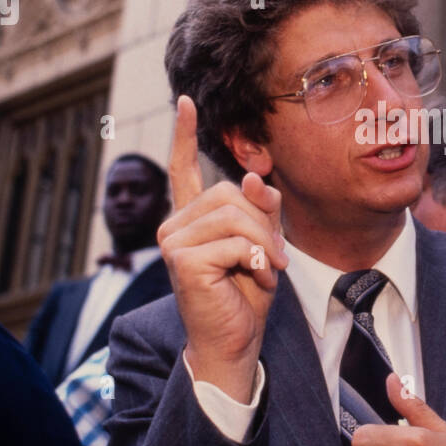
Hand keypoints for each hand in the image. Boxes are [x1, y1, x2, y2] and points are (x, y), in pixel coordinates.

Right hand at [159, 95, 287, 401]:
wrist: (235, 342)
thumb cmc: (245, 296)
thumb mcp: (261, 243)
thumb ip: (261, 209)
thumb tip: (255, 178)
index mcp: (191, 219)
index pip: (183, 169)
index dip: (184, 135)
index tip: (186, 102)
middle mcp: (174, 226)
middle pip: (230, 193)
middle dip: (263, 225)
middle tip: (273, 260)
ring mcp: (172, 242)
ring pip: (236, 215)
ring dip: (263, 246)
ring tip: (264, 273)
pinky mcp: (182, 260)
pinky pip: (236, 242)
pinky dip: (256, 262)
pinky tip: (252, 282)